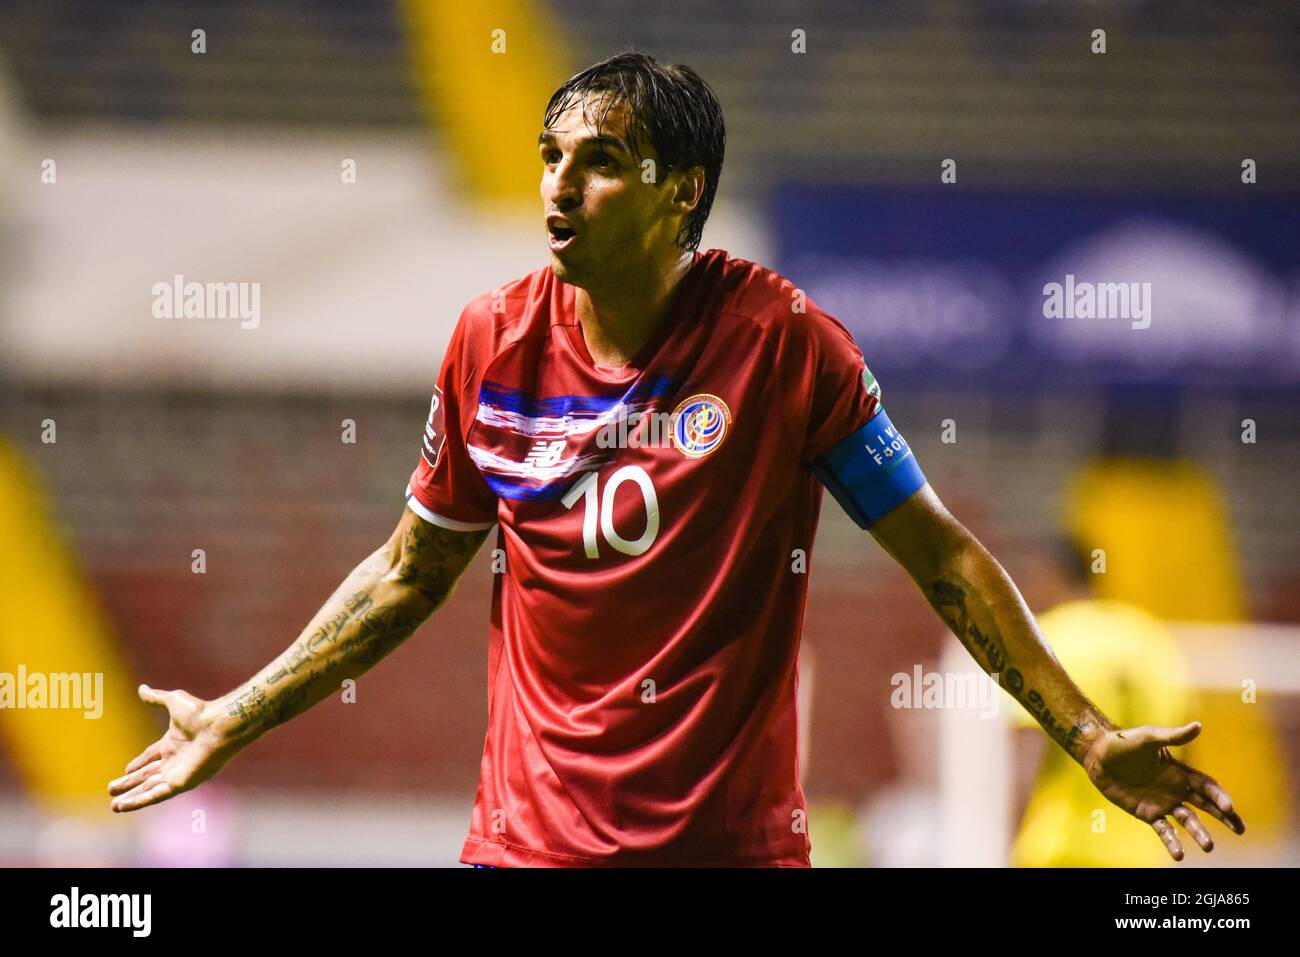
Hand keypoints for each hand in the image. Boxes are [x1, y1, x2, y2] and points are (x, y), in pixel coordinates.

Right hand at [108, 684, 240, 812]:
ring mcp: (177, 773)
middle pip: (147, 775)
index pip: (150, 757)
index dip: (137, 764)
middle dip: (129, 783)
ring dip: (131, 798)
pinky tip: (124, 806)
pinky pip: (156, 795)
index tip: (125, 770)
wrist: (218, 725)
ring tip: (114, 806)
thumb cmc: (201, 712)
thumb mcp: (173, 701)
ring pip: (148, 788)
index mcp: (172, 743)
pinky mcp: (180, 783)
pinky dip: (140, 801)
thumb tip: (142, 688)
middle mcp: (174, 760)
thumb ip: (156, 698)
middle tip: (111, 789)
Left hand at [1082, 721, 1245, 859]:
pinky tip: (1179, 855)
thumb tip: (1199, 726)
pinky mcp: (1147, 813)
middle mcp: (1175, 789)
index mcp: (1179, 771)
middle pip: (1205, 805)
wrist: (1097, 755)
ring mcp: (1162, 802)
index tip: (1229, 808)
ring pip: (1187, 820)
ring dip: (1199, 833)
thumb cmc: (1123, 742)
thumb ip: (1173, 736)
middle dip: (1224, 817)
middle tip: (1240, 829)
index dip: (1219, 796)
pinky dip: (1172, 842)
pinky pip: (1163, 831)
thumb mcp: (1149, 737)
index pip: (1206, 786)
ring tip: (1209, 846)